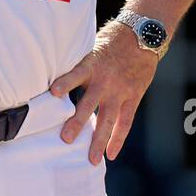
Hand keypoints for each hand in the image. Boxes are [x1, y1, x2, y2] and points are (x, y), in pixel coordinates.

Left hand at [50, 21, 160, 164]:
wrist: (142, 35)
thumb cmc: (111, 42)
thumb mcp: (90, 46)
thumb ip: (77, 65)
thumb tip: (53, 79)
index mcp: (91, 65)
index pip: (75, 74)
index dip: (65, 83)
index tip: (53, 93)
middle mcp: (105, 80)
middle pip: (89, 104)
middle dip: (77, 122)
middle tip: (66, 139)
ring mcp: (120, 90)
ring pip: (108, 119)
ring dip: (99, 140)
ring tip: (92, 159)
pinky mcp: (133, 96)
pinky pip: (125, 121)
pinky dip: (118, 138)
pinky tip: (111, 154)